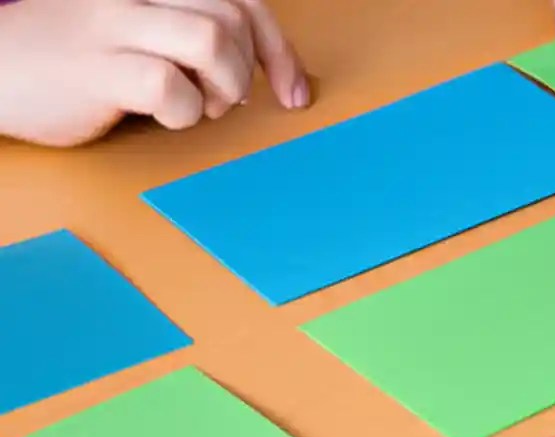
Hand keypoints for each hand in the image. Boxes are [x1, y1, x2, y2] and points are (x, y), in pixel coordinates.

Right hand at [0, 0, 307, 146]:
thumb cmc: (75, 57)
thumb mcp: (140, 29)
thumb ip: (191, 34)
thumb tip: (258, 69)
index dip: (279, 48)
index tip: (293, 92)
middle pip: (234, 18)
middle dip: (251, 71)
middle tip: (226, 101)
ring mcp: (115, 26)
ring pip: (211, 41)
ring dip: (223, 87)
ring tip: (200, 106)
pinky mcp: (96, 68)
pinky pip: (167, 84)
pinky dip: (183, 111)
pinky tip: (166, 116)